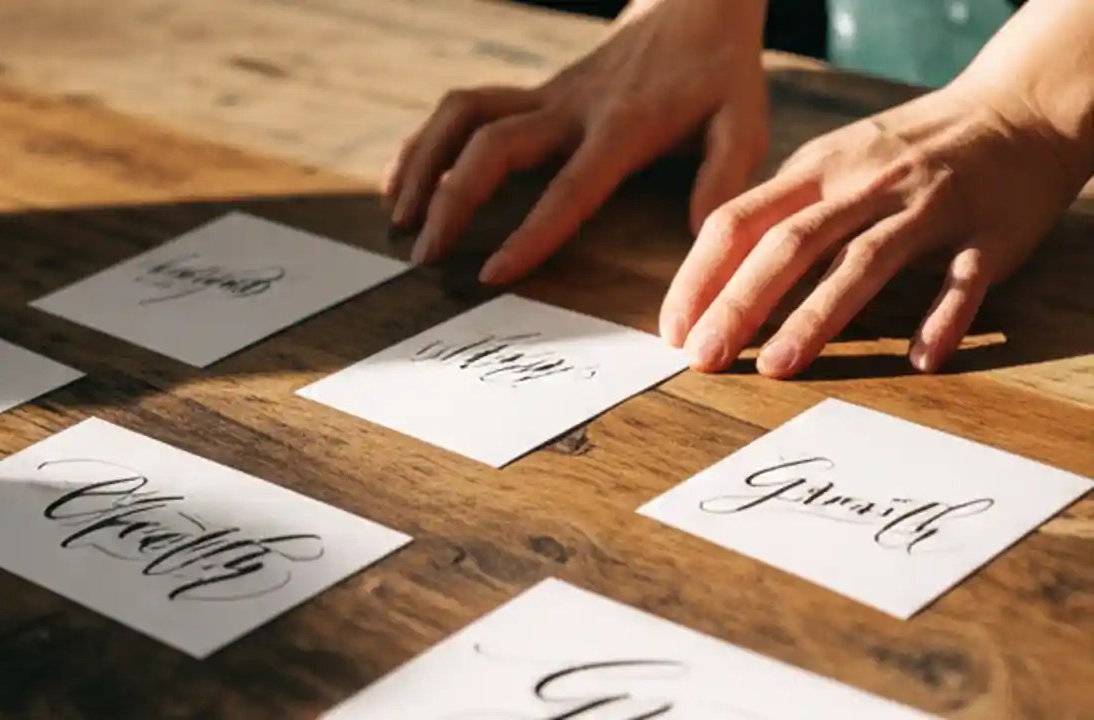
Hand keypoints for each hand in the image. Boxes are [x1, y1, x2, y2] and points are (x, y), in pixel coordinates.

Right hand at [384, 0, 769, 283]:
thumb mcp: (742, 119)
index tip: (490, 274)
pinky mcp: (531, 92)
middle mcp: (571, 108)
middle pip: (492, 146)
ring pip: (463, 117)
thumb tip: (701, 235)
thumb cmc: (719, 70)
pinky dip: (426, 141)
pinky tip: (402, 180)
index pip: (568, 188)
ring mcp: (544, 95)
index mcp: (622, 127)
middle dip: (451, 200)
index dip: (529, 233)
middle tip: (424, 257)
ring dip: (423, 164)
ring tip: (399, 219)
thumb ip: (724, 176)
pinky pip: (464, 108)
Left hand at [660, 80, 1092, 377]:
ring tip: (777, 367)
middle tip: (703, 358)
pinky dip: (944, 317)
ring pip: (865, 260)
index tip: (671, 332)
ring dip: (818, 316)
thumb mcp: (833, 162)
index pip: (739, 221)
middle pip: (789, 243)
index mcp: (817, 170)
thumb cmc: (905, 152)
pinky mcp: (990, 233)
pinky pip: (963, 278)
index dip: (699, 277)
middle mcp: (865, 185)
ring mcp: (928, 207)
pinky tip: (922, 358)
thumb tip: (710, 275)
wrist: (1020, 107)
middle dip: (739, 302)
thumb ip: (779, 212)